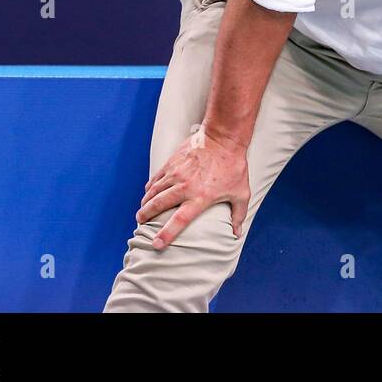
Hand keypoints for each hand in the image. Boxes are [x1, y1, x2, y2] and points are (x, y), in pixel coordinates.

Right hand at [136, 124, 249, 250]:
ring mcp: (176, 173)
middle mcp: (185, 187)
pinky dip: (150, 186)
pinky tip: (148, 191)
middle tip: (141, 223)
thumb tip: (237, 234)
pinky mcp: (172, 162)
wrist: (223, 137)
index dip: (166, 234)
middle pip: (158, 205)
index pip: (179, 220)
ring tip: (142, 211)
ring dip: (145, 202)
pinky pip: (156, 177)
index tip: (156, 244)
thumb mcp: (241, 192)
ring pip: (154, 191)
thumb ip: (238, 214)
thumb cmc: (234, 166)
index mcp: (200, 197)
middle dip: (146, 215)